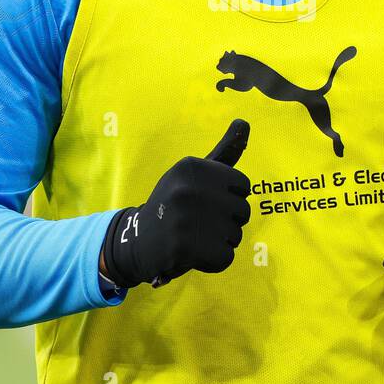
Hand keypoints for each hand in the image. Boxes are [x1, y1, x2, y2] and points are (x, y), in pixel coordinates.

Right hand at [102, 119, 251, 288]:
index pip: (243, 185)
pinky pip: (225, 258)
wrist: (138, 242)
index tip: (204, 202)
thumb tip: (245, 121)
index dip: (229, 198)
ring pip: (236, 236)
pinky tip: (193, 254)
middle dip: (226, 222)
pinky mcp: (185, 248)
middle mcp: (187, 188)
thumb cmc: (175, 205)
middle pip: (243, 211)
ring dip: (219, 242)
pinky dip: (214, 262)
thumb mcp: (194, 176)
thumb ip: (224, 152)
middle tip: (198, 223)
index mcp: (191, 166)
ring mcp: (185, 218)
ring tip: (194, 237)